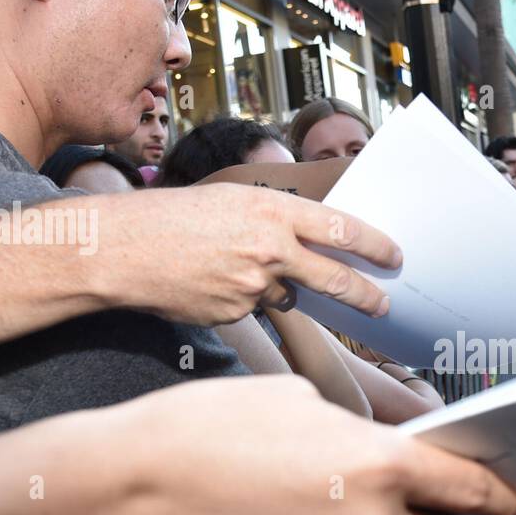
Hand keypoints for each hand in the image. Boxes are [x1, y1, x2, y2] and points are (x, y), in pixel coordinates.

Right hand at [92, 183, 401, 326]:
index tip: (393, 257)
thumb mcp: (232, 200)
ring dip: (278, 287)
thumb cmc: (173, 217)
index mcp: (273, 211)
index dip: (375, 246)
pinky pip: (253, 309)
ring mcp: (253, 286)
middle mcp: (270, 249)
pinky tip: (210, 282)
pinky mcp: (234, 314)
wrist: (121, 248)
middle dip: (365, 295)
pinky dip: (241, 300)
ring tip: (233, 267)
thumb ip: (276, 220)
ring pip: (287, 295)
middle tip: (382, 304)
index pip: (342, 230)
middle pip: (336, 280)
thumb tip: (312, 242)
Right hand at [111, 376, 515, 514]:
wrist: (124, 497)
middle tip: (396, 493)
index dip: (498, 497)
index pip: (469, 492)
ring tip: (300, 501)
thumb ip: (359, 432)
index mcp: (378, 468)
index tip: (512, 503)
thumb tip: (382, 452)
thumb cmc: (201, 432)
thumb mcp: (295, 400)